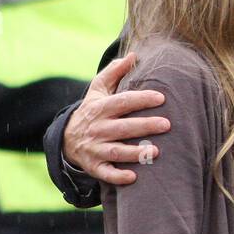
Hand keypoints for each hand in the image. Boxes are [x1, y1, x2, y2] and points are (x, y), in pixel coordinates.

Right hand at [62, 53, 170, 185]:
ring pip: (115, 151)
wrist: (66, 139)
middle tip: (167, 124)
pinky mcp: (93, 166)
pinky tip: (134, 178)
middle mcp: (97, 128)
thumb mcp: (97, 90)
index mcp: (101, 108)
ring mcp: (94, 148)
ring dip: (135, 153)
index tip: (162, 98)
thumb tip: (133, 55)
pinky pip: (105, 173)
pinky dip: (117, 177)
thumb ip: (114, 73)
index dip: (141, 99)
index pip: (122, 102)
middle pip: (122, 127)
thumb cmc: (92, 111)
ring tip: (155, 152)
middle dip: (144, 126)